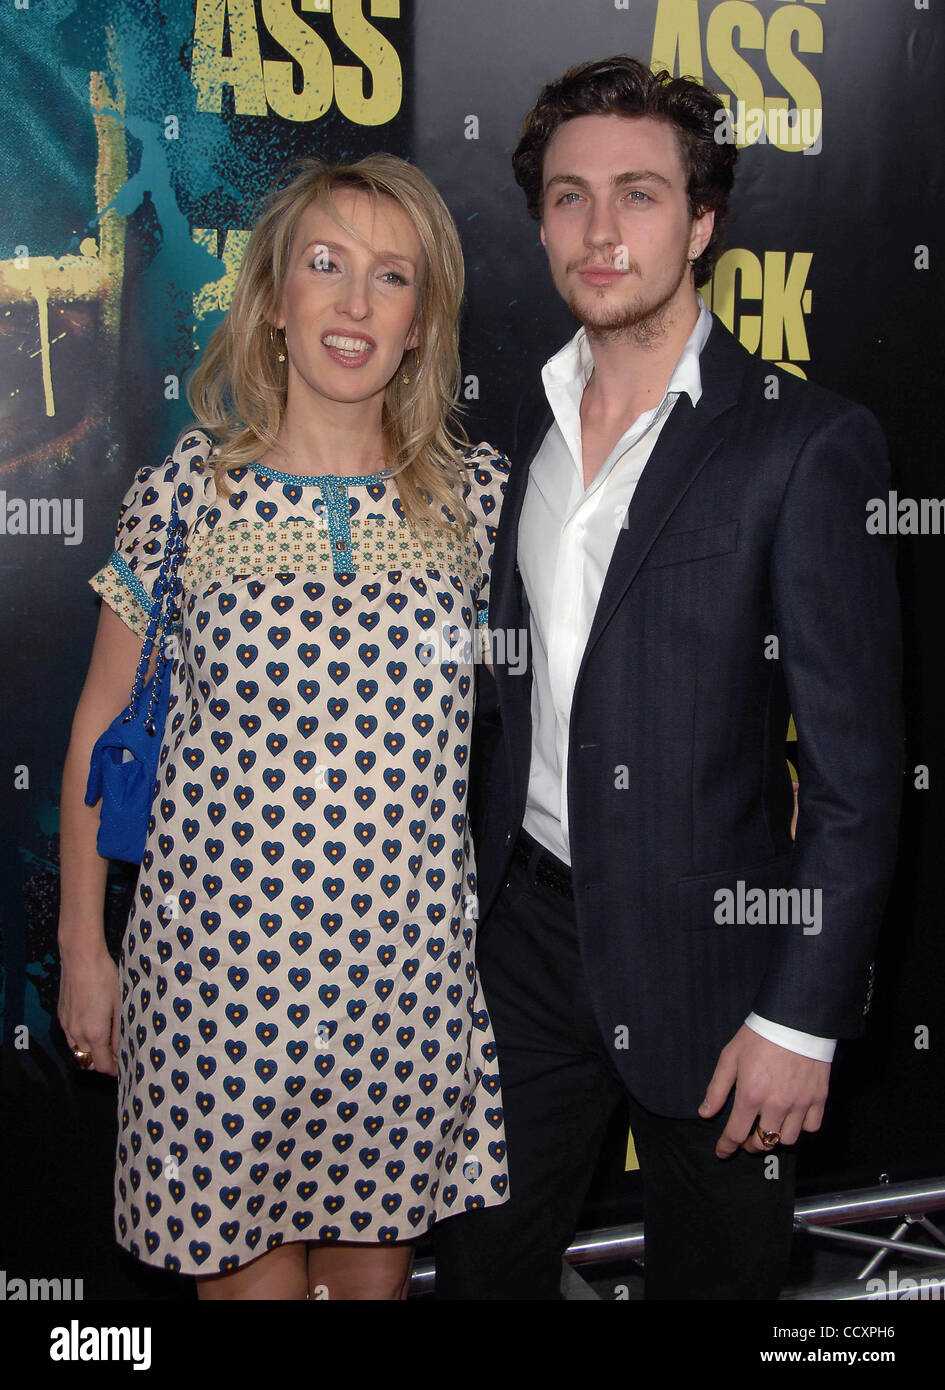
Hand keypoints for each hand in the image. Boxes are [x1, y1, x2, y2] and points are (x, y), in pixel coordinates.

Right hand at [57, 941, 119, 1076]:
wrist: (80, 957)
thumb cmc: (104, 977)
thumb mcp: (119, 1004)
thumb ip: (118, 1031)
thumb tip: (119, 1050)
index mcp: (94, 1033)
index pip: (102, 1065)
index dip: (113, 1069)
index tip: (123, 1066)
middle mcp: (77, 1033)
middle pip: (88, 1061)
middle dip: (102, 1062)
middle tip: (116, 1054)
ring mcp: (67, 1025)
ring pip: (77, 1051)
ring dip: (90, 1052)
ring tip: (105, 1042)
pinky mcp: (61, 1015)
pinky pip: (70, 1037)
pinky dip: (80, 1040)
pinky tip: (92, 1027)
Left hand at [699, 1023, 829, 1157]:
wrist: (794, 1019)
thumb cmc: (759, 1036)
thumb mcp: (730, 1058)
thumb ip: (717, 1089)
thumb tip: (705, 1113)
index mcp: (751, 1095)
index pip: (736, 1134)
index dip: (726, 1147)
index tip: (722, 1151)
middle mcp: (776, 1105)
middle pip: (763, 1142)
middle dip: (751, 1144)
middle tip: (746, 1137)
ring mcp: (800, 1103)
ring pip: (788, 1140)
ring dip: (776, 1137)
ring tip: (769, 1126)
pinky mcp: (819, 1098)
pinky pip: (811, 1127)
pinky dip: (801, 1127)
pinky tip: (792, 1116)